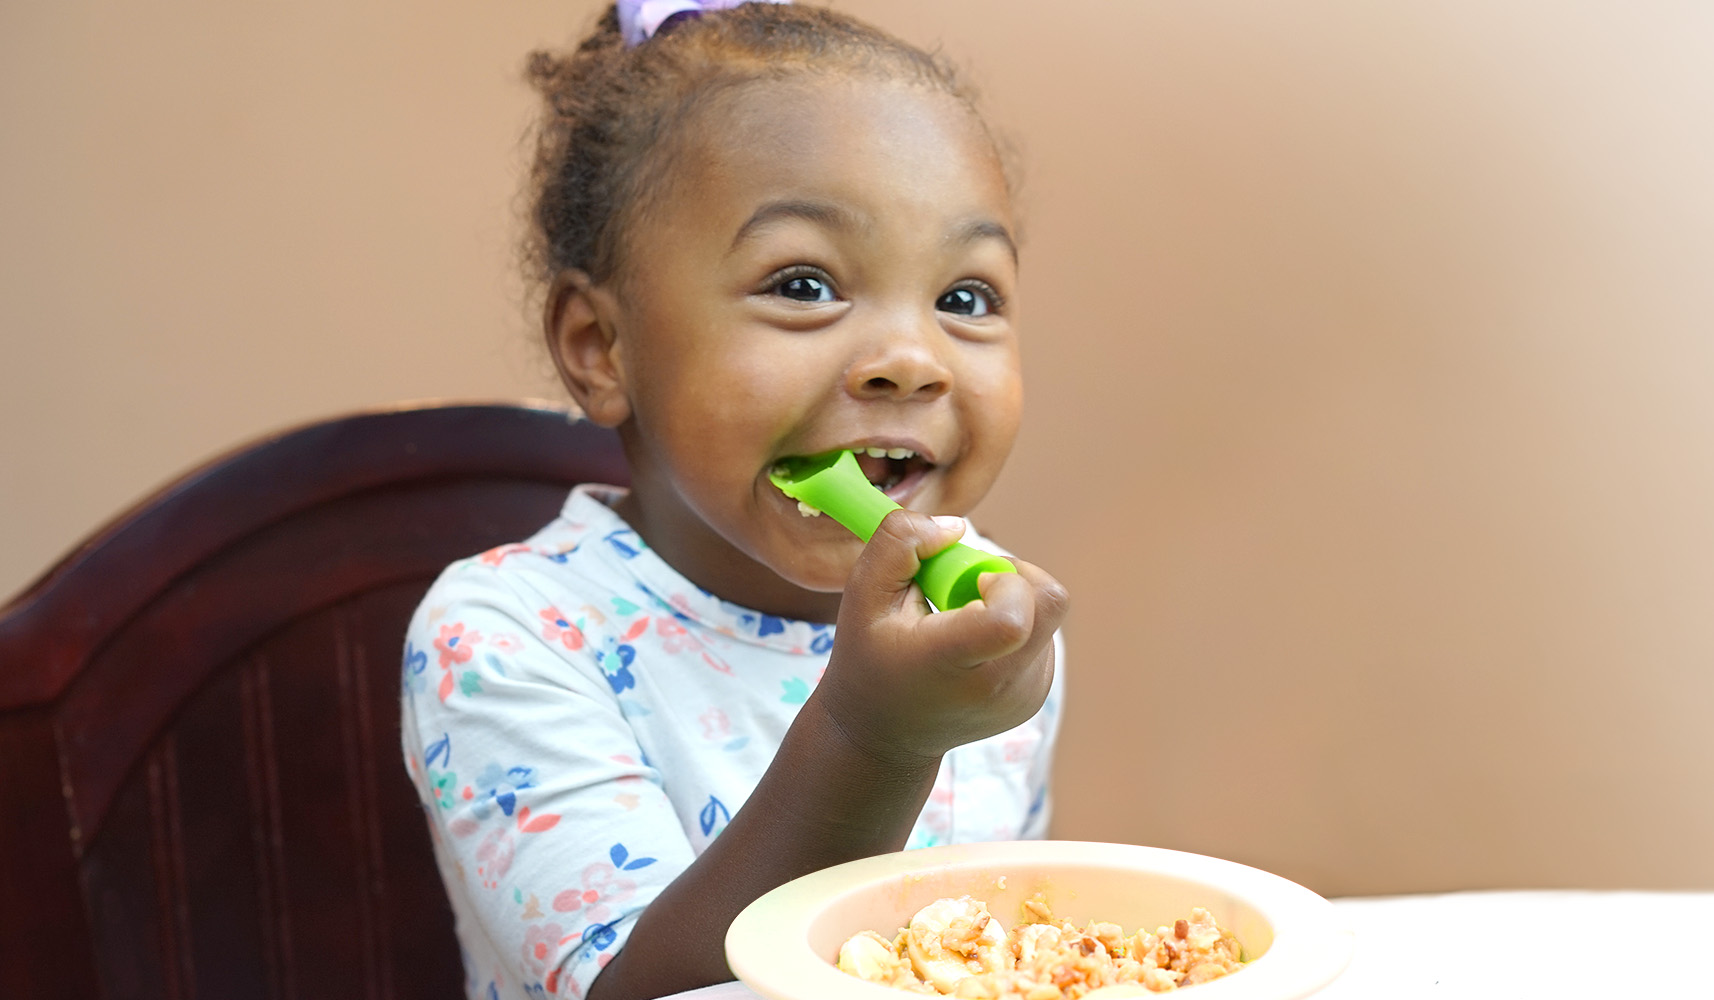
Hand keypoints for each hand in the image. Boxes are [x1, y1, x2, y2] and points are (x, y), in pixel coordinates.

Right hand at [813, 508, 1068, 763]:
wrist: (886, 736)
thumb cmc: (870, 660)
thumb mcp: (860, 596)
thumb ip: (898, 543)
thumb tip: (957, 527)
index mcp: (948, 664)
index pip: (1011, 620)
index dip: (1002, 581)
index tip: (972, 580)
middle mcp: (997, 687)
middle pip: (1050, 604)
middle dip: (1015, 577)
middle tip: (970, 590)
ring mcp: (1025, 695)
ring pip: (1049, 613)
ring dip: (1012, 601)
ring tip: (963, 624)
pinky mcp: (1038, 694)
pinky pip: (1046, 632)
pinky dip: (1016, 623)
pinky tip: (977, 644)